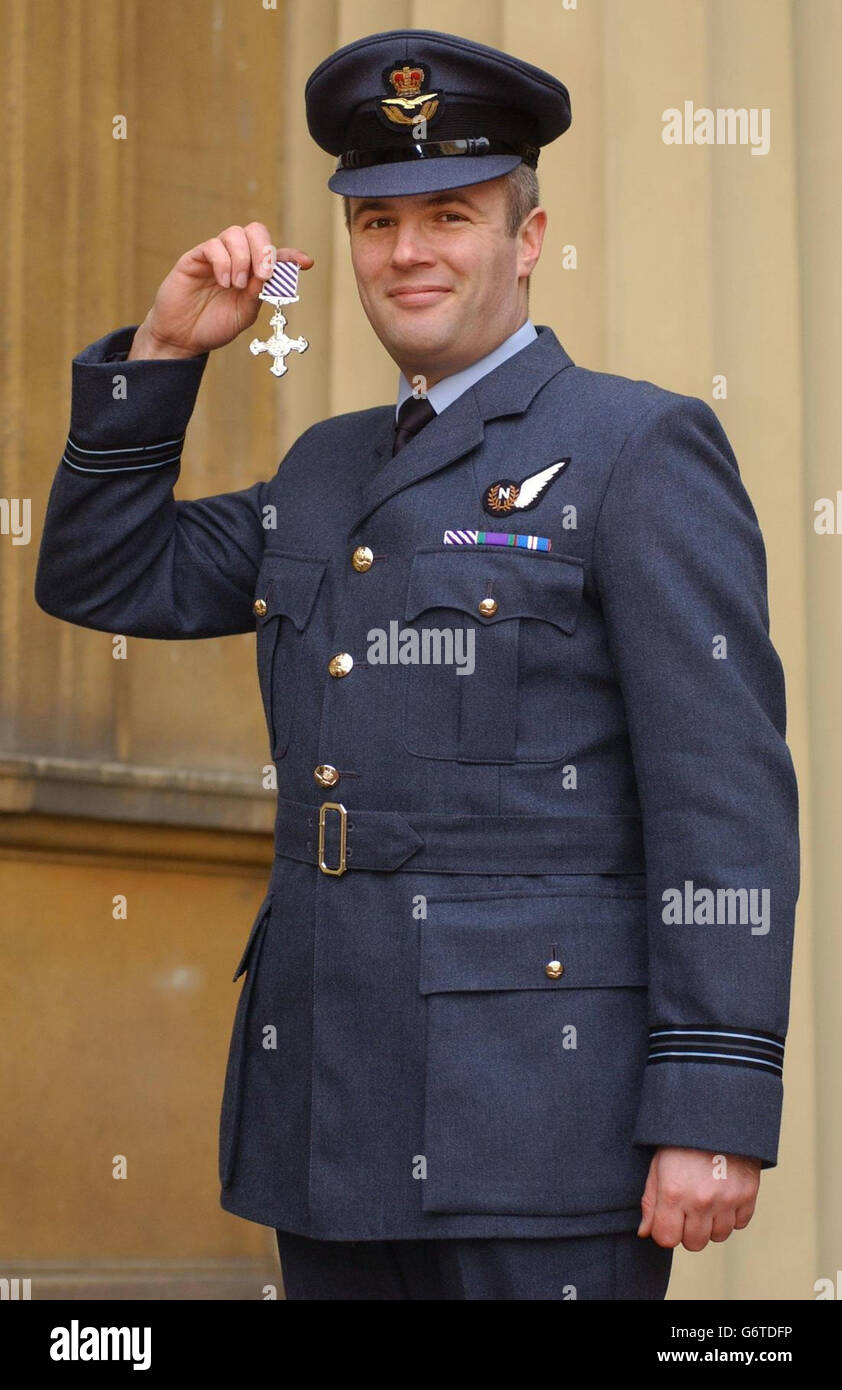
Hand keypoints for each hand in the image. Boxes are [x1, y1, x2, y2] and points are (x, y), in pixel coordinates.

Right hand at [128, 223, 313, 358]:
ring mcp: (216, 256)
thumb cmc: (215, 325)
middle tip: (263, 274)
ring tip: (237, 285)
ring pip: (234, 233)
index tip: (306, 263)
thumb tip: (271, 273)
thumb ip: (258, 293)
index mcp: (253, 273)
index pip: (275, 255)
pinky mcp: (195, 258)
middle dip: (264, 250)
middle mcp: (236, 259)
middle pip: (255, 231)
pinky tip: (224, 282)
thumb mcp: (245, 313)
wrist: (184, 337)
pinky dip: (223, 262)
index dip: (291, 256)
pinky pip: (213, 246)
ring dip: (242, 258)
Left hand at [638, 1146, 760, 1250]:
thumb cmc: (681, 1139)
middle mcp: (701, 1201)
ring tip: (707, 1198)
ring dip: (712, 1223)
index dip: (665, 1230)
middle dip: (688, 1230)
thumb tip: (645, 1232)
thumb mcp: (658, 1164)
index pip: (666, 1239)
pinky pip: (740, 1223)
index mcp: (673, 1193)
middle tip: (688, 1207)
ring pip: (718, 1236)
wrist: (718, 1115)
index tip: (668, 1218)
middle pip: (693, 1244)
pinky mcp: (748, 1195)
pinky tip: (724, 1193)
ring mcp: (727, 1200)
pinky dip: (733, 1214)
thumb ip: (650, 1202)